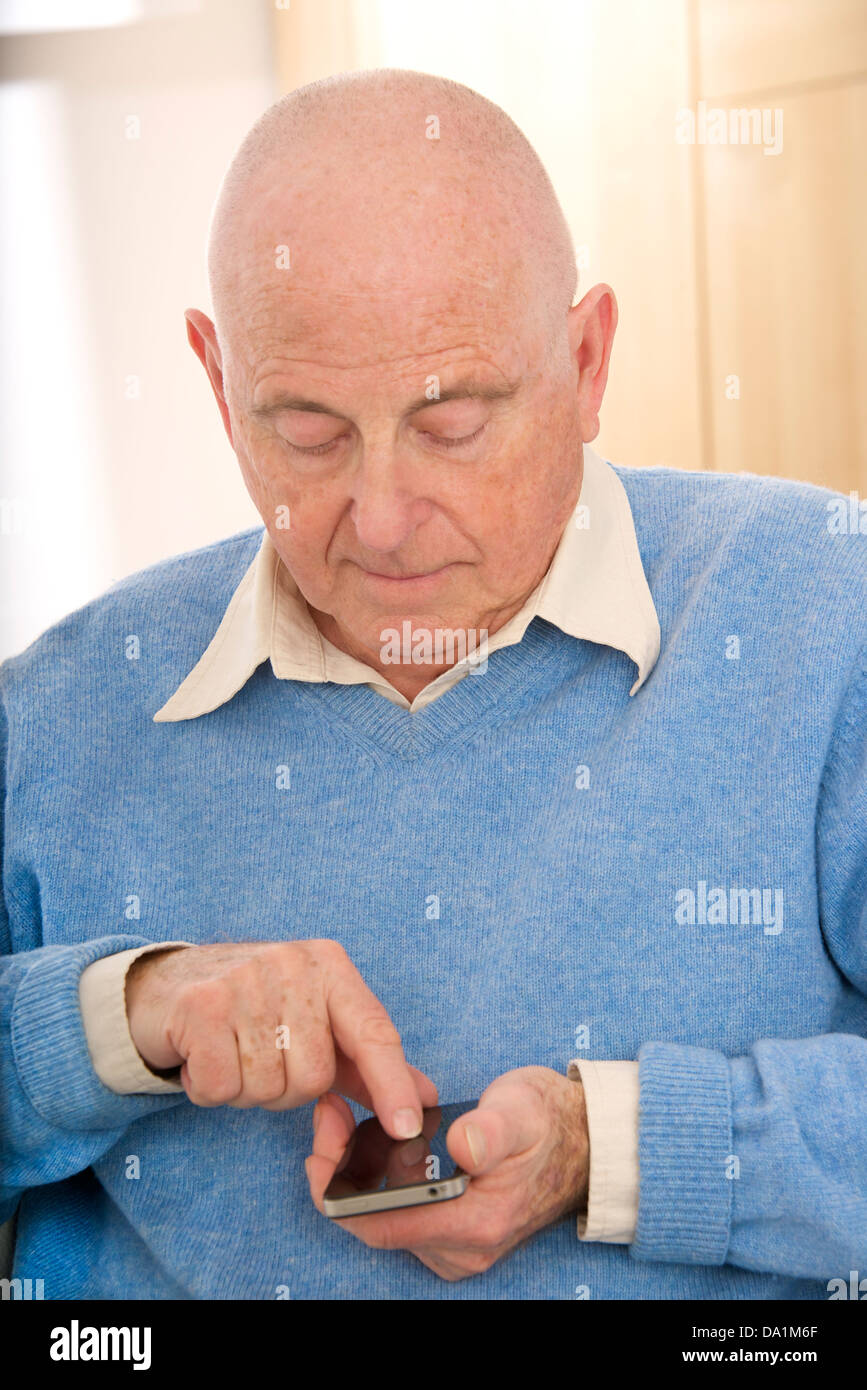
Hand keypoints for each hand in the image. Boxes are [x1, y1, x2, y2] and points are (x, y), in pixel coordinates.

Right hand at [125, 940, 436, 1136]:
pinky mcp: (200, 1006)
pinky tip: (203, 1057)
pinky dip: (209, 1089)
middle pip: (315, 1077)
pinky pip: (222, 1089)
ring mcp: (245, 981)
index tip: (405, 1127)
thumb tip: (422, 1096)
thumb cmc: (253, 1009)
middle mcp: (292, 965)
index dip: (392, 1084)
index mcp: (330, 967)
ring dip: (246, 1089)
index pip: (374, 1031)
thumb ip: (367, 1061)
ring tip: (231, 1054)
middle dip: (287, 1088)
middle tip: (261, 1059)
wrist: (166, 984)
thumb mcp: (314, 1021)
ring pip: (268, 1088)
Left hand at [305, 1065, 588, 1280]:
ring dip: (357, 1177)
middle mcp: (463, 1248)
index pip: (382, 1226)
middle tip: (331, 1117)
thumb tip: (463, 1145)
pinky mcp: (454, 1233)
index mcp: (476, 1223)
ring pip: (384, 1222)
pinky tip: (373, 1142)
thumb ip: (491, 1131)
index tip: (322, 1141)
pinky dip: (378, 1183)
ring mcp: (458, 1246)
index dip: (339, 1190)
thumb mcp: (522, 1110)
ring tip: (345, 1120)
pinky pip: (400, 1217)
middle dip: (341, 1174)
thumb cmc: (549, 1122)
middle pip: (375, 1226)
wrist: (584, 1140)